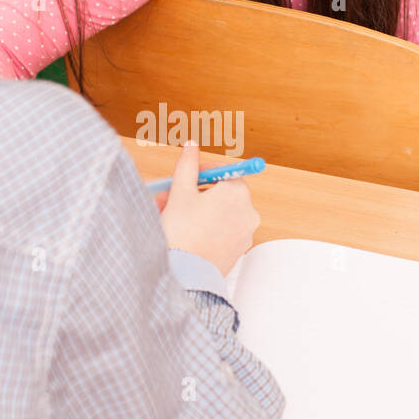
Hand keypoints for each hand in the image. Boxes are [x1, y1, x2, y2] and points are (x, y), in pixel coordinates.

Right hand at [158, 143, 260, 277]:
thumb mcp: (180, 191)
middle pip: (220, 193)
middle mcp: (248, 211)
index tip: (186, 175)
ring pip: (219, 213)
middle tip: (170, 196)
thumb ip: (188, 164)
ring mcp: (245, 233)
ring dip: (196, 210)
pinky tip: (184, 233)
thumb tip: (192, 144)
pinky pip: (222, 231)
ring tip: (170, 216)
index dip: (202, 172)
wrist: (184, 274)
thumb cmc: (181, 232)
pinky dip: (205, 228)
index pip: (224, 171)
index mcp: (238, 192)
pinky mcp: (239, 250)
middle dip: (193, 193)